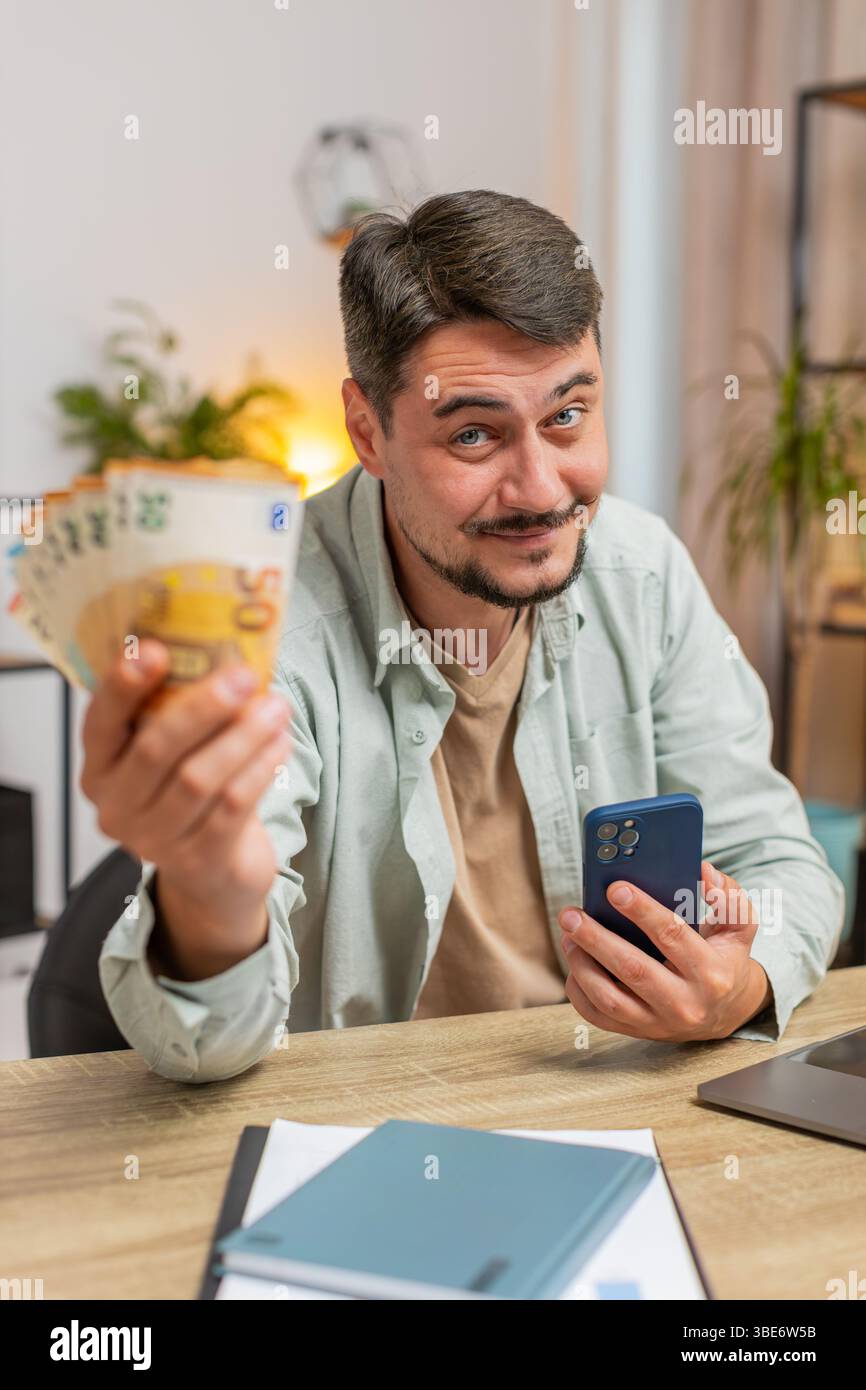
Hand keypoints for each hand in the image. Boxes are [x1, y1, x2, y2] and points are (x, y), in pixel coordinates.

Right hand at [80, 641, 292, 977]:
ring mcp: (153, 838)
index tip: (155, 649)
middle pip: (155, 750)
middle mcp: (117, 805)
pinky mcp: (198, 859)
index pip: (100, 723)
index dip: (123, 686)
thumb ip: (178, 709)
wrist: (213, 871)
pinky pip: (232, 807)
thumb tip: (225, 648)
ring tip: (277, 707)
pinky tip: (281, 743)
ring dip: (243, 737)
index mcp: (100, 767)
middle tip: (243, 676)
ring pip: (198, 779)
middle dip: (203, 708)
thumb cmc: (192, 790)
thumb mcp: (174, 751)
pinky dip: (260, 770)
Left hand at [558, 861, 771, 1040]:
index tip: (615, 889)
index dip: (642, 910)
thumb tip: (704, 871)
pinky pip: (599, 1016)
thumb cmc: (725, 961)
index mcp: (711, 972)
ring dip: (581, 964)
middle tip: (571, 914)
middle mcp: (685, 1003)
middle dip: (596, 938)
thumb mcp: (738, 928)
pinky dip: (579, 991)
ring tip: (568, 935)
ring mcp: (660, 1022)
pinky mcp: (639, 1032)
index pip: (672, 936)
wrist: (727, 1013)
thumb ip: (729, 897)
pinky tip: (574, 963)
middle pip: (633, 969)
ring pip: (609, 998)